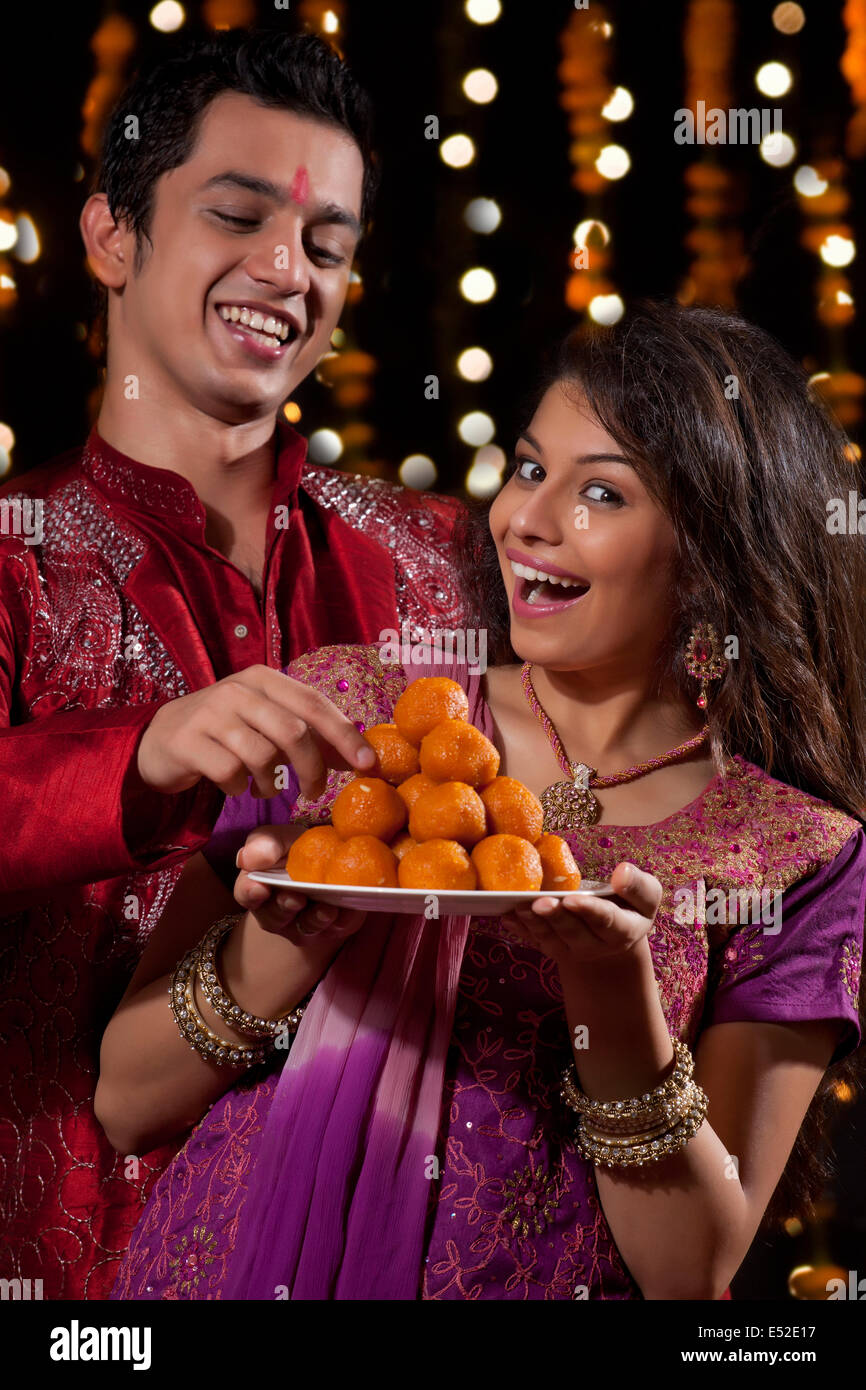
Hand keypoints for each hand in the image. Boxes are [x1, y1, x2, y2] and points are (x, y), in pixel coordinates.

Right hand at [137, 664, 376, 798]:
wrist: (160, 739)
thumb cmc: (226, 733)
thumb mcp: (268, 724)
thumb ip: (312, 735)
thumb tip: (361, 756)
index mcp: (264, 679)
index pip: (315, 704)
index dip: (346, 735)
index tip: (368, 765)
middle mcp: (238, 689)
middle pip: (295, 732)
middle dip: (313, 769)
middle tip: (314, 793)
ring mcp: (210, 713)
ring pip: (263, 756)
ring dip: (271, 784)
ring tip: (264, 790)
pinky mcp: (187, 741)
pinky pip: (230, 773)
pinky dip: (240, 788)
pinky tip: (236, 787)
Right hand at [234, 823, 367, 942]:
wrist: (331, 860)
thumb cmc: (298, 850)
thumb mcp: (280, 839)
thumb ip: (264, 844)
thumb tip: (247, 859)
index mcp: (259, 887)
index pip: (246, 894)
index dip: (250, 892)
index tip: (260, 888)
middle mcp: (277, 913)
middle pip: (274, 918)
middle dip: (285, 908)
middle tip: (296, 898)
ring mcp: (304, 925)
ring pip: (306, 929)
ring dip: (315, 919)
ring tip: (326, 909)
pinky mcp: (333, 928)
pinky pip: (338, 928)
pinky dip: (344, 919)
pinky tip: (349, 909)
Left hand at [499, 861, 661, 971]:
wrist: (614, 938)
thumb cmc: (630, 907)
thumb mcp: (646, 895)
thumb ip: (638, 885)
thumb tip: (622, 872)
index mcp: (623, 931)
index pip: (606, 921)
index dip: (589, 911)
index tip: (573, 899)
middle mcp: (596, 946)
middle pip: (573, 933)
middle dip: (555, 917)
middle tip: (539, 902)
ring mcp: (572, 951)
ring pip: (551, 939)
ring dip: (533, 923)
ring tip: (518, 906)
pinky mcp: (552, 948)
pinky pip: (534, 941)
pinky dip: (520, 930)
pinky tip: (505, 917)